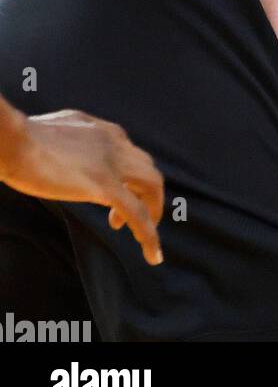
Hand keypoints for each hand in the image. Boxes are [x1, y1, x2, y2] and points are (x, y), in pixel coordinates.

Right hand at [0, 110, 163, 264]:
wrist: (15, 142)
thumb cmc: (24, 139)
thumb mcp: (60, 132)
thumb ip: (74, 143)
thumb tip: (70, 153)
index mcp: (104, 131)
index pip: (129, 154)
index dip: (128, 176)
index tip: (116, 194)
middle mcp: (116, 142)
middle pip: (147, 168)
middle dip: (145, 194)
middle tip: (124, 218)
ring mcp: (113, 164)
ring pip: (152, 186)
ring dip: (152, 211)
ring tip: (144, 235)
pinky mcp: (104, 186)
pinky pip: (137, 213)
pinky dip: (149, 234)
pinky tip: (152, 255)